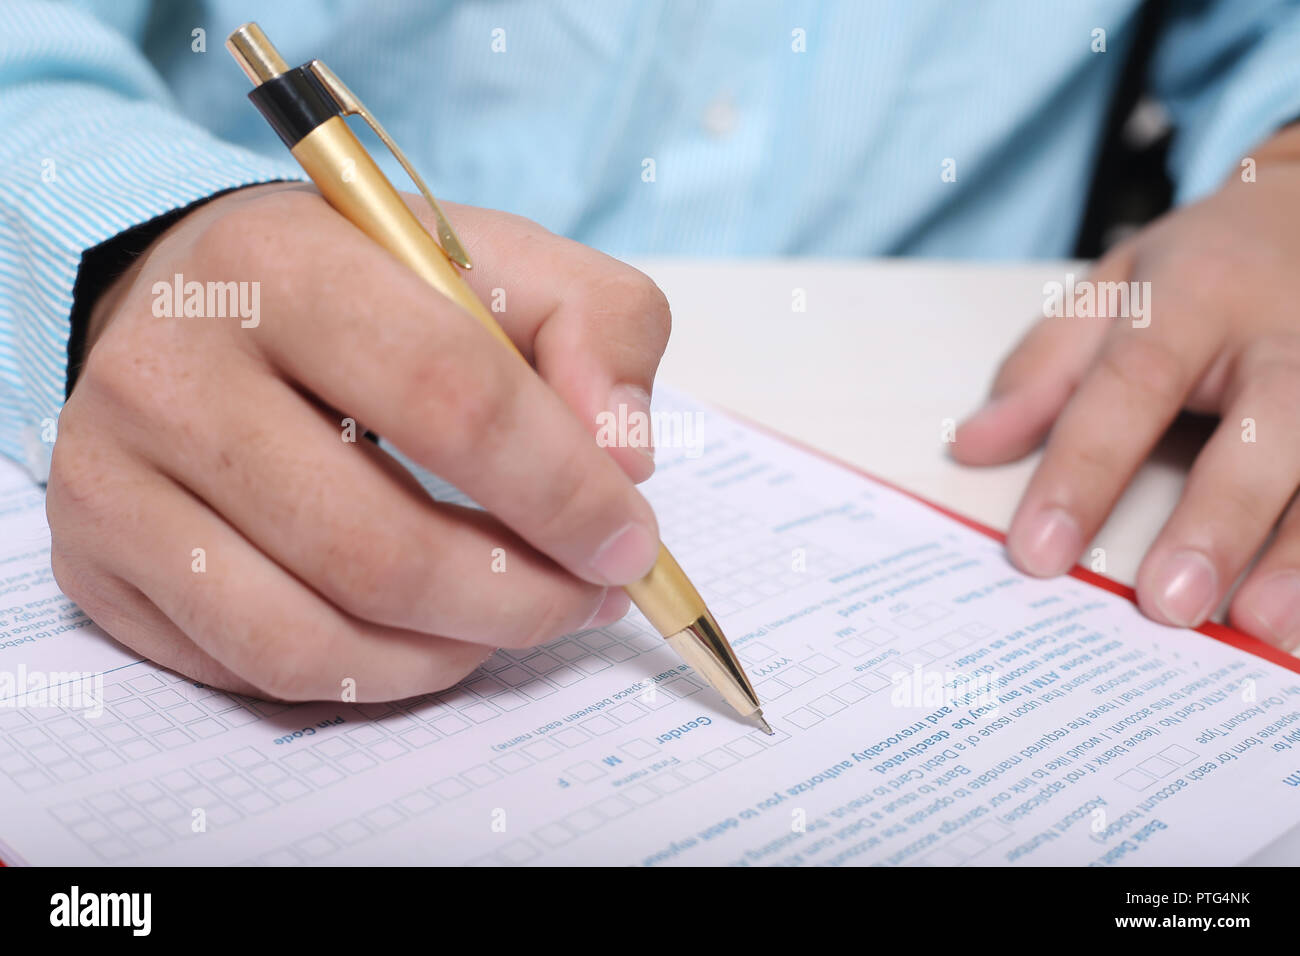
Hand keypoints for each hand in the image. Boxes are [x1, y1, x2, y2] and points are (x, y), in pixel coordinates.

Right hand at [49, 183, 669, 699]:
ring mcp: (116, 479)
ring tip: (520, 619)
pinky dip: (373, 677)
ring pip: (313, 636)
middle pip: (378, 546)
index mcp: (283, 262)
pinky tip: (430, 639)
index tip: (629, 541)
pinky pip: (257, 670)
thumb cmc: (368, 290)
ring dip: (454, 654)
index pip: (448, 395)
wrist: (205, 303)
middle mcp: (171, 371)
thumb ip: (598, 327)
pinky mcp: (99, 563)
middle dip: (519, 597)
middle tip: (590, 597)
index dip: (562, 490)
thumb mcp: (500, 264)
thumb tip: (622, 458)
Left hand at [953, 125, 1299, 651]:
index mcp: (1195, 297)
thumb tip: (970, 446)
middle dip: (1219, 520)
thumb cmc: (1202, 269)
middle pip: (1268, 425)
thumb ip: (1043, 370)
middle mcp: (1288, 334)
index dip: (1085, 470)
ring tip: (1267, 630)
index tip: (1039, 552)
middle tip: (1168, 606)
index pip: (1131, 384)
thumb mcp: (1112, 289)